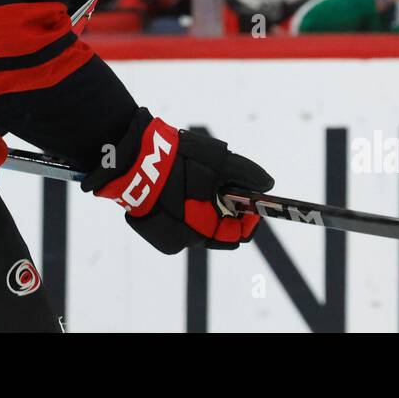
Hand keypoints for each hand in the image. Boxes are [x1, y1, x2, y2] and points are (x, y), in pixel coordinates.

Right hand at [82, 108, 273, 254]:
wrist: (130, 158)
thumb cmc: (176, 160)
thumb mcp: (217, 161)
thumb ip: (245, 173)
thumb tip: (268, 184)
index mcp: (201, 229)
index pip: (236, 236)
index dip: (247, 219)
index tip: (250, 201)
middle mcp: (183, 239)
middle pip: (216, 231)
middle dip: (223, 210)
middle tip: (222, 186)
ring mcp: (165, 235)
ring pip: (196, 225)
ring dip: (202, 207)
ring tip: (196, 180)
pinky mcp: (151, 226)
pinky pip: (176, 221)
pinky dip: (182, 207)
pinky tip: (178, 187)